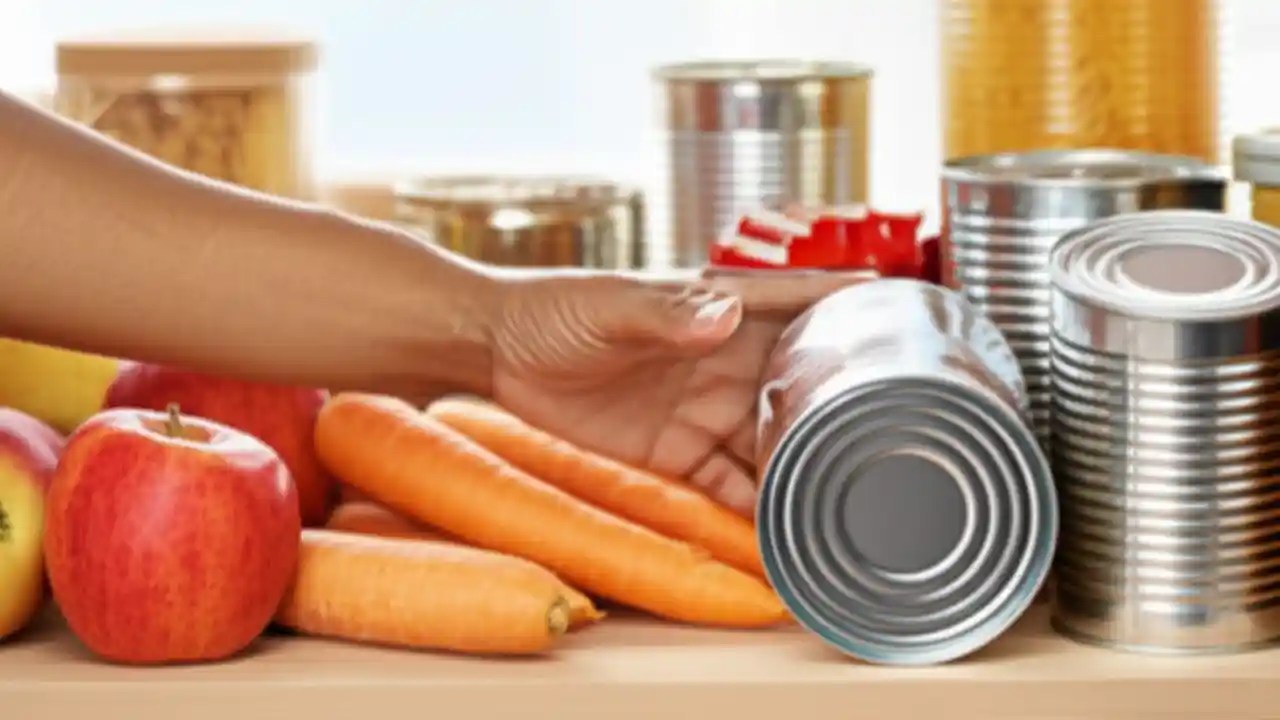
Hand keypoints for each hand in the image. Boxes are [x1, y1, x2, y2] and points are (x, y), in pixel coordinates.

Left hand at [489, 269, 870, 516]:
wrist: (495, 352)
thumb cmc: (554, 310)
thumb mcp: (607, 305)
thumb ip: (665, 312)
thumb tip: (722, 314)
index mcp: (718, 312)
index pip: (799, 305)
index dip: (851, 310)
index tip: (911, 317)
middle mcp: (725, 362)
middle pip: (800, 387)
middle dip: (844, 410)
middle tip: (896, 442)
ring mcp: (704, 411)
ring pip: (773, 444)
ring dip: (808, 470)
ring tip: (852, 502)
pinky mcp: (676, 455)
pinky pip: (728, 487)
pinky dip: (757, 510)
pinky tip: (785, 533)